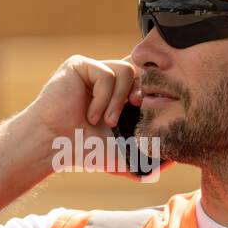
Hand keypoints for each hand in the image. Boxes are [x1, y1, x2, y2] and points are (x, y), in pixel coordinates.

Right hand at [16, 55, 171, 180]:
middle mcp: (108, 80)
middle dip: (144, 91)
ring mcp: (94, 71)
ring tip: (105, 121)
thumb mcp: (123, 153)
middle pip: (141, 70)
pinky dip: (103, 98)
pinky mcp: (80, 65)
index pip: (146, 81)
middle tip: (137, 109)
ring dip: (118, 101)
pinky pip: (106, 73)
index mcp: (120, 95)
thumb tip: (172, 162)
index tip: (151, 110)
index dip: (154, 90)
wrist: (55, 146)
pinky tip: (90, 115)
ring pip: (126, 71)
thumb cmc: (85, 151)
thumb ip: (147, 157)